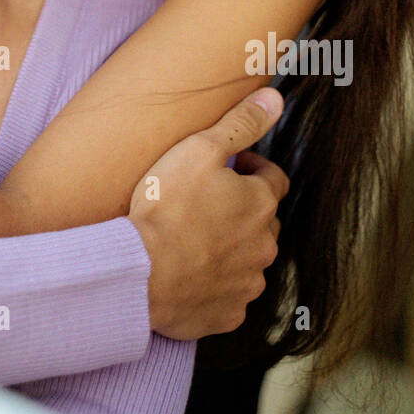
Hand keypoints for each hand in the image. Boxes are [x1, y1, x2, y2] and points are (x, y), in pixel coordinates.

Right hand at [130, 88, 287, 339]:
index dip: (253, 169)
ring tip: (193, 239)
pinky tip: (189, 274)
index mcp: (260, 204)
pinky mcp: (228, 314)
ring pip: (248, 260)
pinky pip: (229, 296)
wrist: (139, 272)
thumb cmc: (166, 208)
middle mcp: (263, 246)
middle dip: (243, 210)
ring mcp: (247, 284)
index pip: (273, 180)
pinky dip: (216, 285)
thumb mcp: (199, 150)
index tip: (231, 167)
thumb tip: (274, 99)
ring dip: (231, 249)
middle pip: (263, 222)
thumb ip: (240, 124)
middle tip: (206, 202)